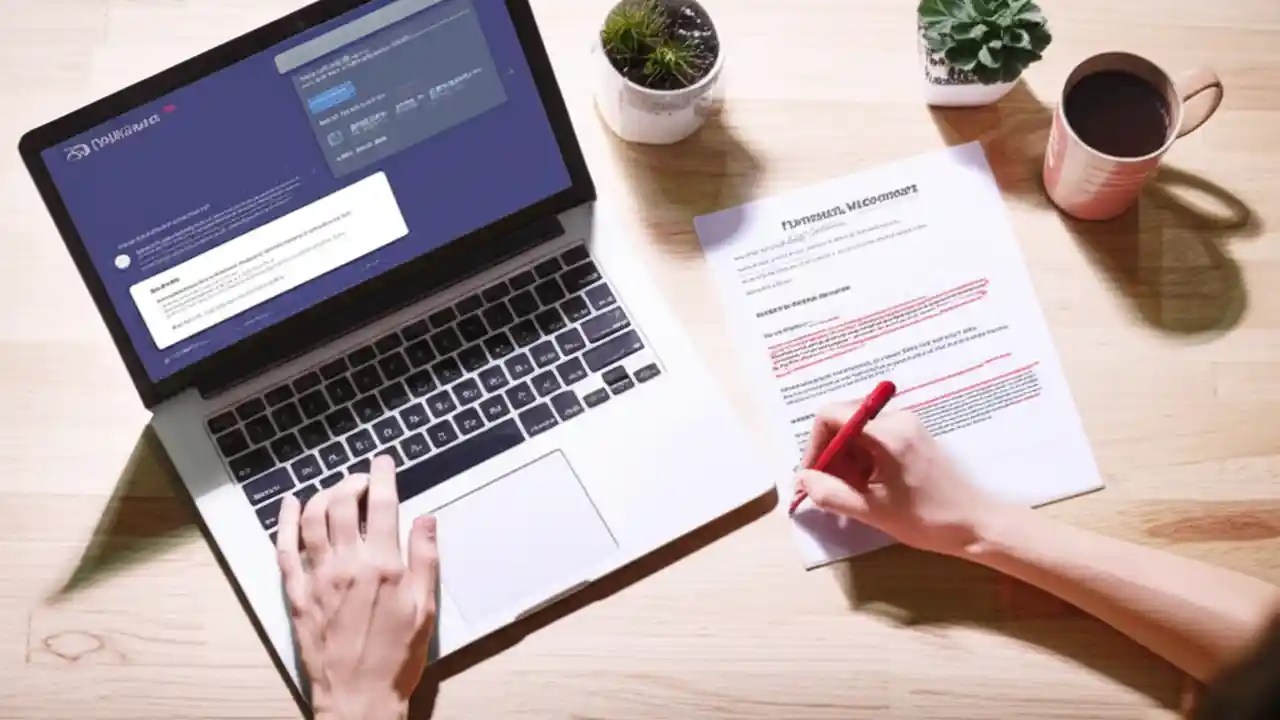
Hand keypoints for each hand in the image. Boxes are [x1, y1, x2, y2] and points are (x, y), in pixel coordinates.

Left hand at [276, 455, 438, 719]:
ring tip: (335, 489)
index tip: (384, 462)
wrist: (358, 698)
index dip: (383, 477)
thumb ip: (425, 559)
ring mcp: (318, 578)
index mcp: (384, 566)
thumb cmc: (397, 658)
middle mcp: (348, 565)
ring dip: (324, 495)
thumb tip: (426, 519)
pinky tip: (290, 505)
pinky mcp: (297, 595)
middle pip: (344, 505)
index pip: (383, 506)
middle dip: (353, 481)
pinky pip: (285, 550)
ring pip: (313, 520)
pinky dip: (285, 522)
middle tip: (362, 477)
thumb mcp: (425, 608)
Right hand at [794, 405, 1009, 556]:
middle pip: (842, 419)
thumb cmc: (927, 519)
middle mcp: (896, 418)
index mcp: (887, 434)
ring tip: (851, 489)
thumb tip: (802, 480)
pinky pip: (873, 435)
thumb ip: (831, 494)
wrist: (975, 523)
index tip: (812, 474)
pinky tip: (867, 484)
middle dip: (828, 452)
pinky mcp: (912, 433)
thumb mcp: (872, 512)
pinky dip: (861, 456)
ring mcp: (907, 423)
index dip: (813, 443)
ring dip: (845, 456)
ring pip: (856, 428)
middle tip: (829, 485)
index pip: (830, 415)